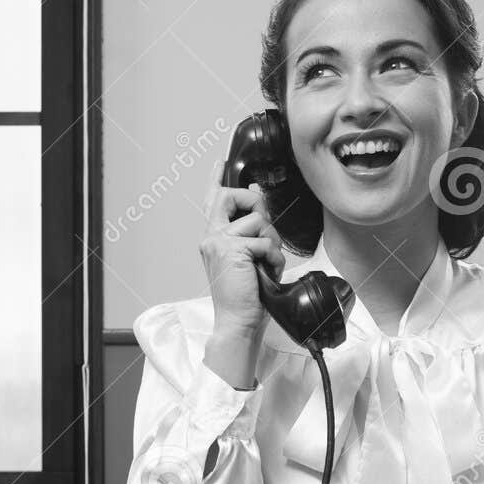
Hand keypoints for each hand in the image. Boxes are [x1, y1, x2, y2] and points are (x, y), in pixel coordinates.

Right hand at [202, 155, 285, 334]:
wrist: (237, 321)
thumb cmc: (246, 295)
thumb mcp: (249, 258)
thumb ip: (251, 232)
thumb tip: (258, 202)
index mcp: (213, 238)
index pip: (212, 201)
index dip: (216, 179)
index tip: (219, 162)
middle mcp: (211, 237)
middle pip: (230, 196)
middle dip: (253, 204)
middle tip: (262, 227)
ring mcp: (218, 242)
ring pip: (257, 222)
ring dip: (271, 242)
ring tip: (265, 264)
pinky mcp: (231, 250)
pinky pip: (264, 241)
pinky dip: (273, 258)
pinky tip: (266, 273)